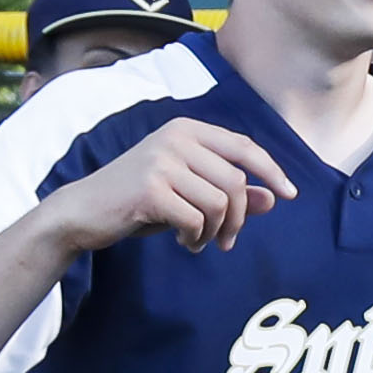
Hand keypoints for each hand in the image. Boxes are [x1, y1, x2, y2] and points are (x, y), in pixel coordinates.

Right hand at [53, 117, 293, 255]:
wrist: (82, 212)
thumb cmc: (138, 201)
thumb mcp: (188, 192)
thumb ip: (229, 192)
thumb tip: (273, 198)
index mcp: (186, 130)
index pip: (244, 146)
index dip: (272, 170)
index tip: (291, 194)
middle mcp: (175, 139)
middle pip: (236, 181)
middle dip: (238, 218)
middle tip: (227, 241)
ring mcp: (161, 161)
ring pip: (220, 203)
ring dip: (216, 232)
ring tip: (199, 241)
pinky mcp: (150, 189)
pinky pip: (196, 219)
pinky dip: (197, 238)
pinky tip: (184, 242)